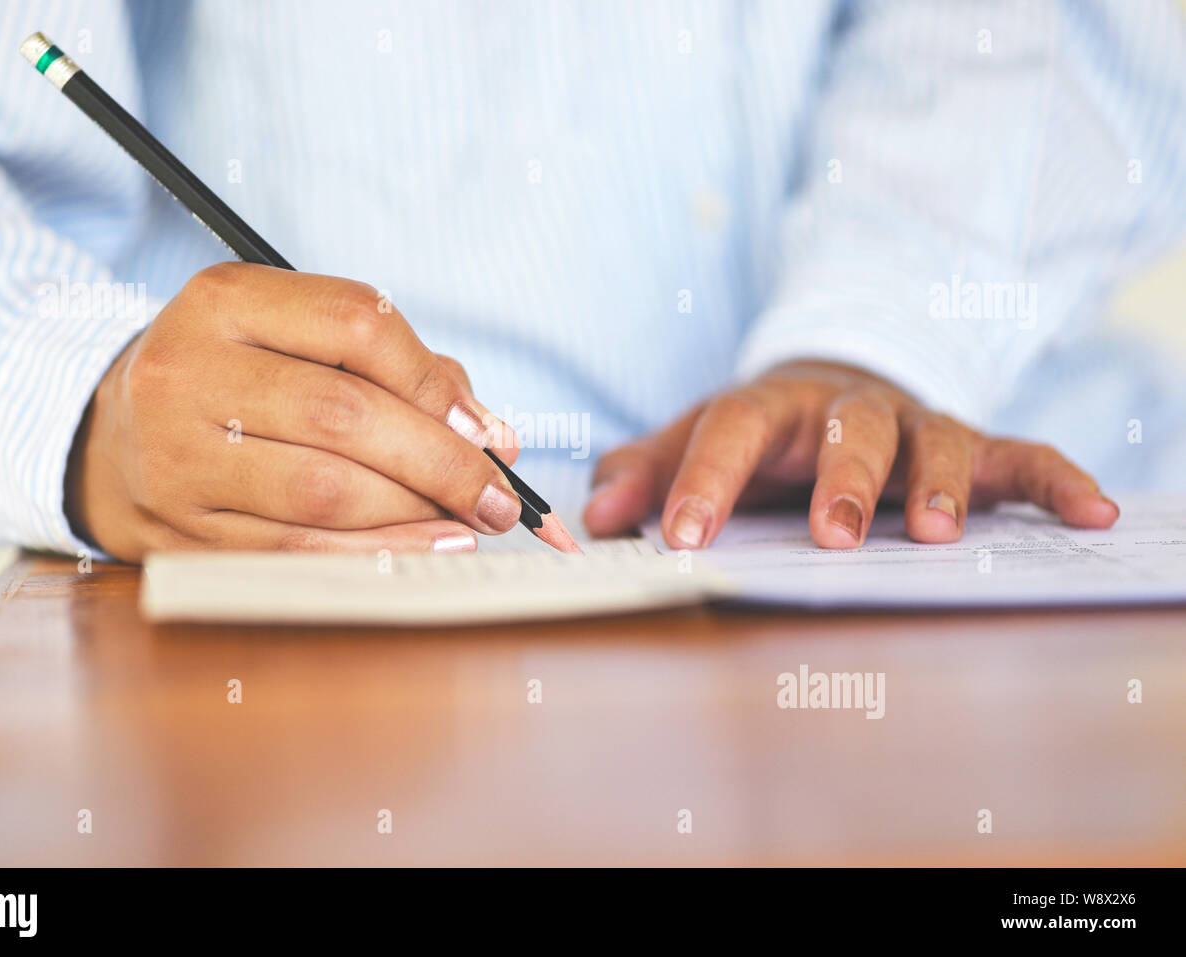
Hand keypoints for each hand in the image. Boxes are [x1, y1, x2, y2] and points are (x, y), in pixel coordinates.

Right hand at [65, 262, 521, 560]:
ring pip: (323, 491)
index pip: (355, 323)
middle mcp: (188, 370)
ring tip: (472, 522)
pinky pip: (296, 551)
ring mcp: (175, 456)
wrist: (112, 437)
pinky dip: (376, 553)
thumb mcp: (296, 337)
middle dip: (442, 462)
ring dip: (417, 512)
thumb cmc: (237, 380)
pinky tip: (428, 547)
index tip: (486, 430)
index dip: (434, 381)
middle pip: (343, 415)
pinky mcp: (178, 530)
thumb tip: (492, 437)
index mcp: (224, 300)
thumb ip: (399, 368)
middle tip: (500, 496)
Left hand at [583, 360, 1118, 548]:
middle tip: (830, 536)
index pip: (733, 429)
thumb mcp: (694, 442)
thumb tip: (595, 513)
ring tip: (939, 535)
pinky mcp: (974, 445)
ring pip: (937, 440)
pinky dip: (1059, 480)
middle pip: (848, 428)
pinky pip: (1024, 455)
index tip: (680, 534)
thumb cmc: (758, 433)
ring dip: (942, 484)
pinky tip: (1095, 512)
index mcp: (771, 408)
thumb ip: (645, 471)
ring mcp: (915, 424)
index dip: (705, 478)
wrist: (832, 385)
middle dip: (841, 479)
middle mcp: (848, 409)